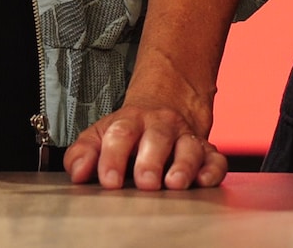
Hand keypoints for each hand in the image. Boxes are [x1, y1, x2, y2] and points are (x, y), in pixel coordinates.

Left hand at [63, 95, 227, 190]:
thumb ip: (83, 153)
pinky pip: (215, 159)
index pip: (121, 135)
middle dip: (151, 162)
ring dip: (184, 166)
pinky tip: (204, 181)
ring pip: (189, 147)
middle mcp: (160, 126)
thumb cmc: (129, 132)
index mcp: (130, 121)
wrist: (164, 108)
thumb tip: (77, 173)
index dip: (114, 158)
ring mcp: (185, 137)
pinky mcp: (207, 152)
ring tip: (174, 184)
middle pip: (157, 138)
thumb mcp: (100, 135)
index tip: (109, 180)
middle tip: (145, 183)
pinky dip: (212, 170)